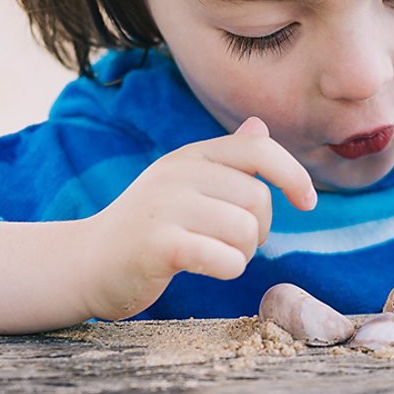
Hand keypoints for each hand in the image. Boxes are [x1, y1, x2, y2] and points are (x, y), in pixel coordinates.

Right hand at [84, 116, 315, 320]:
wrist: (85, 262)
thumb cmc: (147, 226)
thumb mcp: (184, 183)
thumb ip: (225, 158)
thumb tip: (260, 126)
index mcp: (192, 156)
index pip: (259, 148)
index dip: (294, 174)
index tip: (308, 202)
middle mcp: (179, 173)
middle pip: (259, 199)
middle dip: (259, 231)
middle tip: (230, 244)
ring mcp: (166, 206)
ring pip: (247, 231)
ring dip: (243, 254)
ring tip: (214, 257)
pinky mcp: (157, 244)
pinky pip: (224, 257)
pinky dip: (229, 267)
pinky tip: (210, 268)